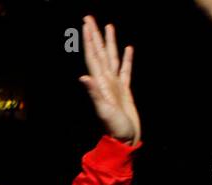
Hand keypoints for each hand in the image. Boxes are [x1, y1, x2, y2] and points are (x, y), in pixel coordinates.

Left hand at [79, 16, 140, 145]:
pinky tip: (127, 49)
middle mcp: (106, 81)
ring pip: (112, 58)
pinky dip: (126, 59)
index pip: (93, 57)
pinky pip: (126, 70)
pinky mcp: (125, 90)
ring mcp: (115, 85)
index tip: (85, 25)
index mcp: (101, 83)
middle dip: (95, 35)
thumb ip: (95, 94)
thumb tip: (84, 77)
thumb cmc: (115, 128)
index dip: (89, 40)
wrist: (125, 140)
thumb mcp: (104, 111)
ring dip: (109, 43)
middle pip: (100, 53)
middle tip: (89, 18)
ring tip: (108, 26)